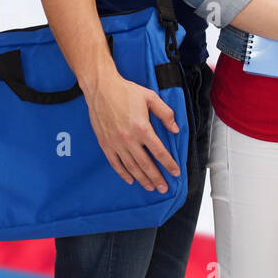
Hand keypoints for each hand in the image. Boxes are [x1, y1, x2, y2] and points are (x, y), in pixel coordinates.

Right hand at [85, 69, 180, 191]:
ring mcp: (115, 143)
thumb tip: (175, 129)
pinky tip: (131, 179)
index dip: (168, 163)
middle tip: (164, 188)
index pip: (159, 151)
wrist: (101, 89)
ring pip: (131, 166)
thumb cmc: (126, 91)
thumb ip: (165, 114)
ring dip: (142, 179)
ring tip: (151, 187)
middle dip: (156, 177)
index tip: (175, 172)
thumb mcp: (151, 98)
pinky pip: (115, 163)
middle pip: (145, 164)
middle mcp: (129, 139)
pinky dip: (123, 173)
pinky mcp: (105, 144)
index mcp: (142, 128)